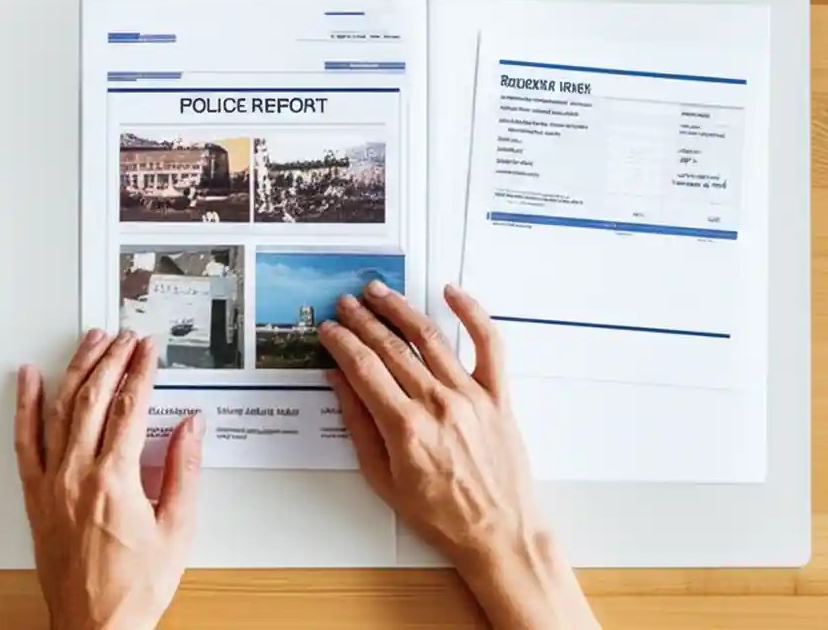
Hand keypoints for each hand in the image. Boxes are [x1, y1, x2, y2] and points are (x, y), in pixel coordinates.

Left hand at [15, 330, 203, 629]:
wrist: (96, 627)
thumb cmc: (133, 588)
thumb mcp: (177, 529)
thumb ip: (184, 471)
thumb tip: (190, 429)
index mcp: (115, 481)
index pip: (130, 407)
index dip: (141, 371)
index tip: (148, 351)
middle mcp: (77, 476)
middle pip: (94, 398)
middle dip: (112, 360)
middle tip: (125, 339)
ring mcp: (52, 484)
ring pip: (60, 410)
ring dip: (75, 370)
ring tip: (89, 343)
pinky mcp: (35, 497)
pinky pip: (25, 442)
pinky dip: (26, 407)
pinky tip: (29, 382)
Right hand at [319, 283, 597, 629]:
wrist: (499, 534)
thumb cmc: (442, 516)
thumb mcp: (382, 479)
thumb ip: (358, 426)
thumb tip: (339, 383)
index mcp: (405, 427)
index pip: (363, 368)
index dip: (341, 342)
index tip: (329, 329)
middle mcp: (438, 404)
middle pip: (391, 348)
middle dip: (363, 321)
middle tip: (346, 303)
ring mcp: (471, 397)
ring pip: (430, 338)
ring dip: (400, 309)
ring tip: (379, 293)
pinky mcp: (498, 396)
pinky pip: (489, 345)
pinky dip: (472, 314)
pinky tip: (452, 293)